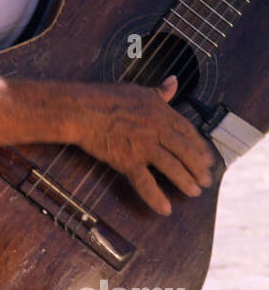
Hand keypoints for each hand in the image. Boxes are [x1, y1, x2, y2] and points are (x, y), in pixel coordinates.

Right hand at [71, 76, 217, 214]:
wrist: (81, 110)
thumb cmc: (105, 98)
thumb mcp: (138, 90)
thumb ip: (159, 91)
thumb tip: (174, 81)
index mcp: (160, 112)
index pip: (188, 131)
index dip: (200, 147)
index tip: (207, 157)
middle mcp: (156, 129)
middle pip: (185, 151)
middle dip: (198, 168)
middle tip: (206, 180)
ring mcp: (143, 146)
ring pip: (172, 167)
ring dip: (185, 181)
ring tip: (194, 192)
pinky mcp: (127, 160)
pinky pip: (145, 182)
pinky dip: (156, 197)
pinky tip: (165, 208)